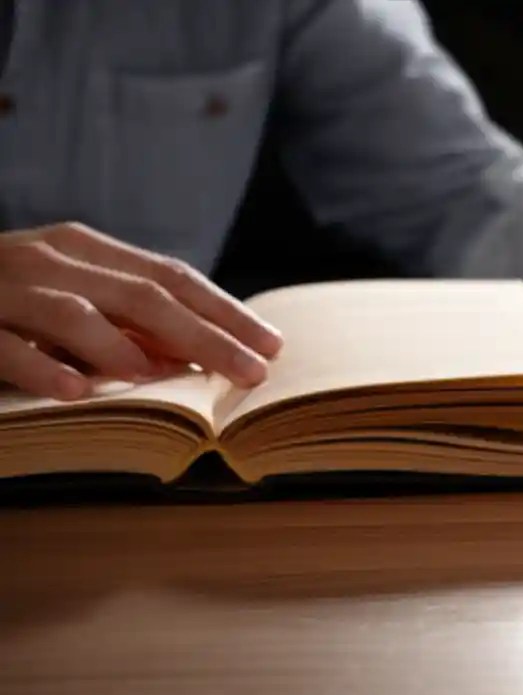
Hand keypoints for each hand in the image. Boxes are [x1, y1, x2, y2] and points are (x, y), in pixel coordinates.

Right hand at [0, 222, 282, 399]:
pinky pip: (3, 344)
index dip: (226, 311)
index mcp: (84, 249)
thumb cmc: (4, 299)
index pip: (171, 277)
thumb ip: (125, 317)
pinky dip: (42, 367)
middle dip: (205, 334)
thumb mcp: (70, 295)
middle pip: (143, 295)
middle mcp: (49, 258)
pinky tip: (79, 393)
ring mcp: (3, 287)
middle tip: (251, 371)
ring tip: (168, 380)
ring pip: (73, 312)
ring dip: (125, 349)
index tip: (273, 345)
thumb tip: (201, 352)